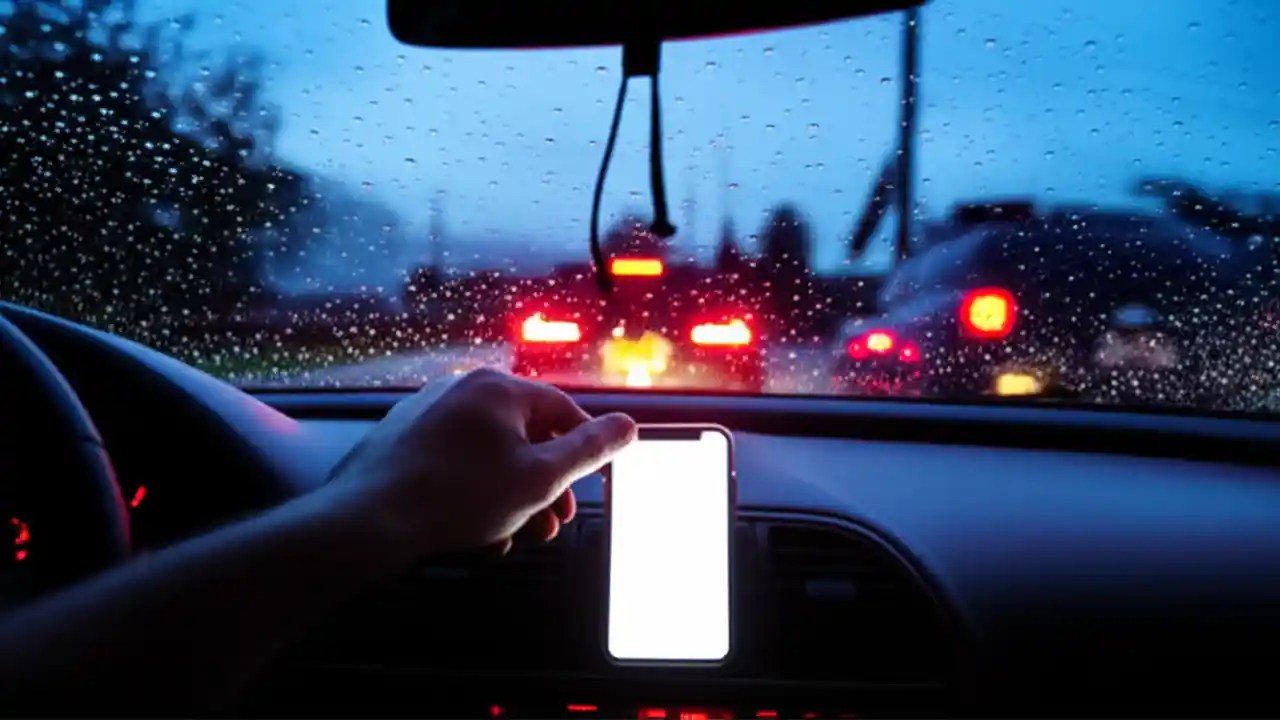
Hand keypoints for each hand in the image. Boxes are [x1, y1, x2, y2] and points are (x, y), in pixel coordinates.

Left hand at [320, 368, 635, 556]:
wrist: (370, 519)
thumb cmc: (458, 496)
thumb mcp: (541, 478)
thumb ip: (589, 450)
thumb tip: (627, 425)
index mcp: (498, 388)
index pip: (563, 410)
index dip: (584, 450)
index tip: (590, 483)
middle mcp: (461, 389)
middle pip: (524, 435)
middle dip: (545, 485)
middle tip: (554, 521)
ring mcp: (427, 412)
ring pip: (489, 455)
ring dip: (511, 496)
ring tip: (514, 535)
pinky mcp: (402, 439)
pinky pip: (455, 463)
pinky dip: (474, 493)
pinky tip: (477, 531)